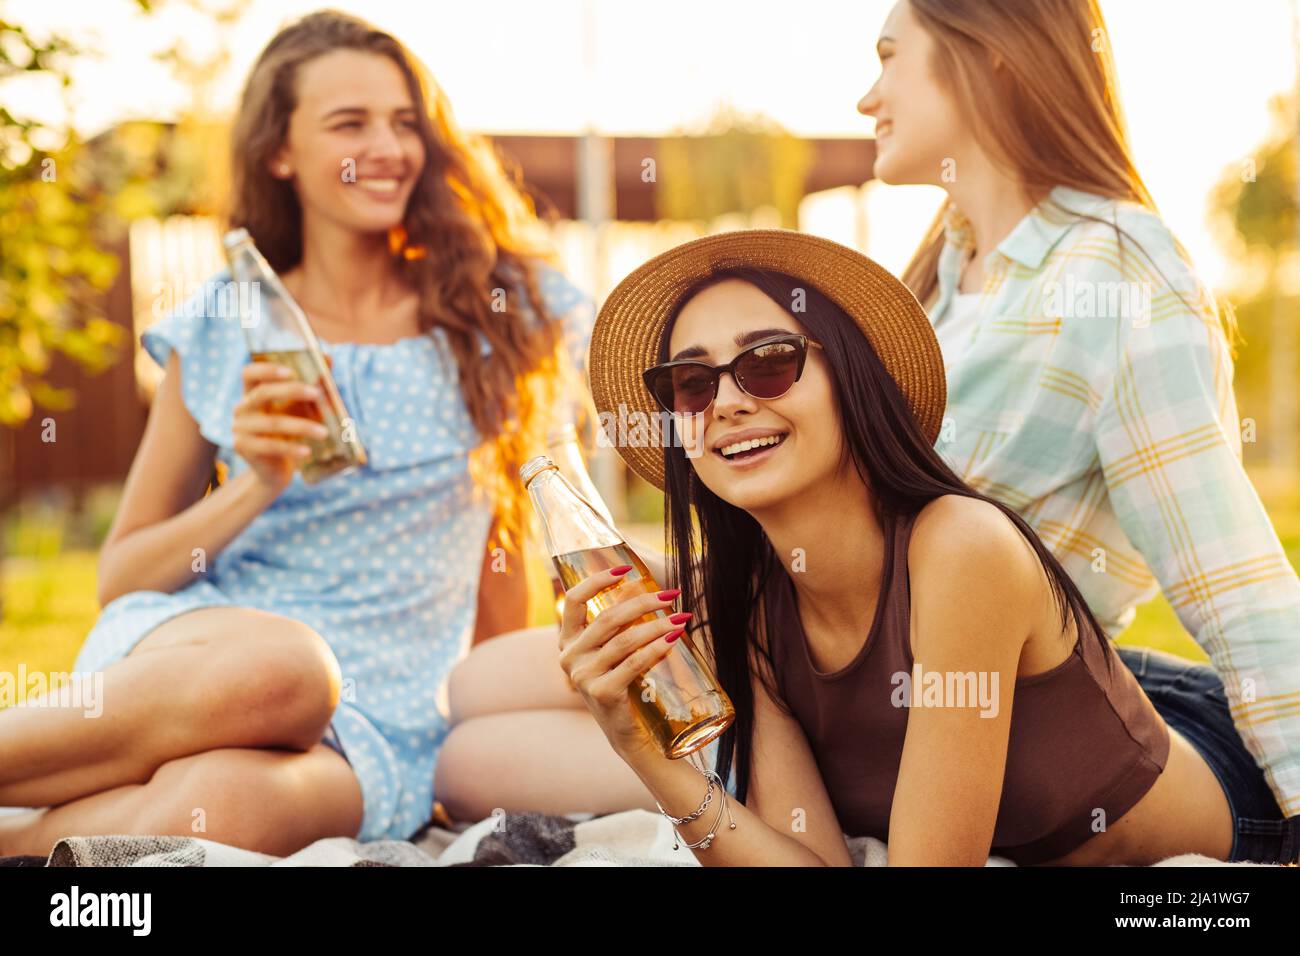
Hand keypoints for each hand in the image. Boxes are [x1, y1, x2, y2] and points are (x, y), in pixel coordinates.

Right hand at [232, 360, 328, 493]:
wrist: (276, 471)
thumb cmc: (291, 434)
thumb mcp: (303, 410)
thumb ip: (313, 386)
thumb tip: (328, 359)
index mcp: (252, 393)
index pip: (249, 373)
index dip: (267, 369)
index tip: (291, 370)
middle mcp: (242, 408)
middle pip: (262, 393)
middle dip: (292, 390)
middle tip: (318, 393)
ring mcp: (239, 428)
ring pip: (272, 423)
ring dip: (302, 426)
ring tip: (325, 433)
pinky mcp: (242, 448)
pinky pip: (270, 446)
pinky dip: (292, 448)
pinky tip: (308, 451)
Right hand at [558, 566, 691, 759]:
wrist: (628, 733)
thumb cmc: (625, 683)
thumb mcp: (616, 649)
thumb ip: (620, 620)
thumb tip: (640, 584)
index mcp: (567, 641)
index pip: (573, 600)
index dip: (597, 581)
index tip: (625, 568)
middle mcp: (569, 657)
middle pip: (608, 618)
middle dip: (643, 602)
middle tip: (672, 595)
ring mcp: (582, 676)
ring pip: (624, 640)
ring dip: (657, 625)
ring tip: (681, 619)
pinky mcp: (601, 693)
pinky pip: (633, 663)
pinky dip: (655, 648)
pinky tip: (672, 640)